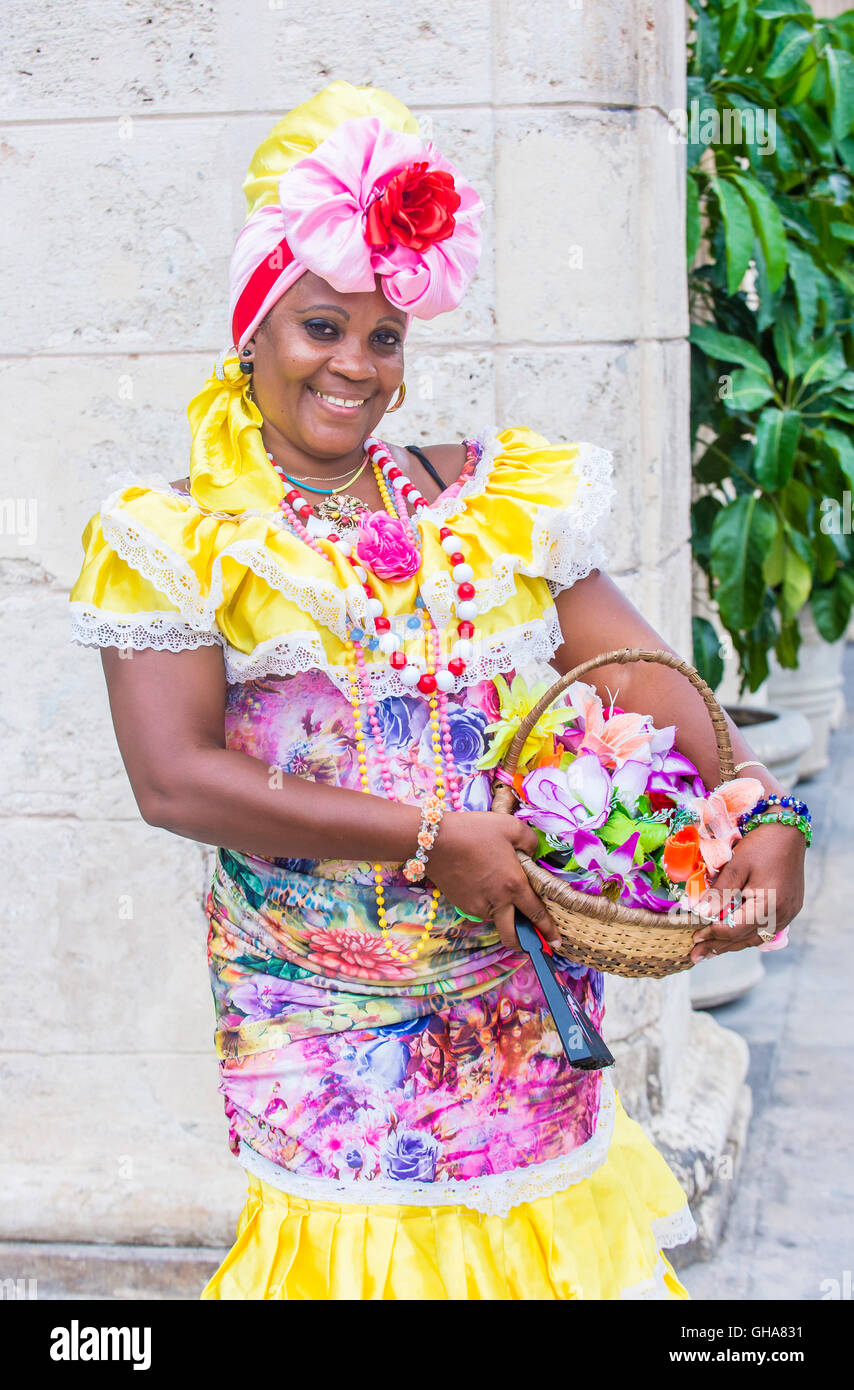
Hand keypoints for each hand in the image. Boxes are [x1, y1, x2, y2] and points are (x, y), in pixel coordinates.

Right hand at [428, 810, 560, 951]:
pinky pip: (481, 909)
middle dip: (524, 943)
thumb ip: (530, 841)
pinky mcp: (462, 905)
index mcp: (514, 885)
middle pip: (512, 935)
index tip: (555, 942)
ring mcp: (477, 906)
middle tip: (532, 943)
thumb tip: (532, 852)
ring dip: (503, 913)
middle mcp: (497, 902)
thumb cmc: (474, 831)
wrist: (434, 841)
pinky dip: (487, 903)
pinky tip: (482, 883)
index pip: (536, 913)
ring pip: (496, 918)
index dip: (547, 929)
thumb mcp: (510, 827)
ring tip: (498, 887)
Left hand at [689, 820, 805, 962]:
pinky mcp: (789, 908)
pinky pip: (765, 929)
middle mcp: (782, 915)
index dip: (713, 934)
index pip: (736, 929)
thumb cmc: (761, 845)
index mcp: (770, 904)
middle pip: (745, 938)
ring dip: (732, 944)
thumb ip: (719, 893)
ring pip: (756, 937)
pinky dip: (746, 933)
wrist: (788, 830)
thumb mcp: (736, 866)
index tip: (693, 937)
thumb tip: (699, 914)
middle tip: (695, 956)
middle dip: (719, 946)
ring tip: (710, 951)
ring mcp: (788, 913)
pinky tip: (732, 937)